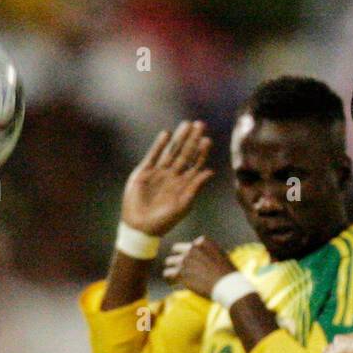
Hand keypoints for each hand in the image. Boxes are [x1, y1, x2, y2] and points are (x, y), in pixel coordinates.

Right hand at [120, 121, 212, 237]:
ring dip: (178, 138)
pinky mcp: (144, 172)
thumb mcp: (183, 204)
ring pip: (170, 151)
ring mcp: (158, 172)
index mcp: (183, 183)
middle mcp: (172, 175)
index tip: (207, 139)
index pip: (195, 163)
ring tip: (186, 125)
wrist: (141, 227)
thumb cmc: (164, 220)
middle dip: (192, 139)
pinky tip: (166, 134)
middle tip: (200, 124)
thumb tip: (210, 171)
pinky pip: (153, 155)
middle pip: (184, 153)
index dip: (201, 152)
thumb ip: (195, 187)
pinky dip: (159, 145)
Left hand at [163, 235, 234, 298]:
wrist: (226, 285)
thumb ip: (209, 252)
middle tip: (181, 269)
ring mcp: (185, 259)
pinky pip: (167, 274)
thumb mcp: (221, 255)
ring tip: (175, 277)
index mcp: (202, 241)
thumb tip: (203, 257)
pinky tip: (173, 283)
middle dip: (177, 259)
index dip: (189, 254)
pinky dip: (170, 279)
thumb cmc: (227, 273)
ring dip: (172, 269)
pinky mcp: (180, 272)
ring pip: (169, 261)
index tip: (193, 263)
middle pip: (175, 250)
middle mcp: (192, 248)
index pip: (189, 245)